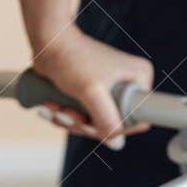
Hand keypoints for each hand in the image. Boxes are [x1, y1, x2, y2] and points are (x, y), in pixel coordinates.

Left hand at [30, 27, 153, 146]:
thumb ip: (106, 118)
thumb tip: (117, 143)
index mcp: (138, 78)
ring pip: (95, 123)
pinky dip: (67, 116)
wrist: (47, 42)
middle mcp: (128, 84)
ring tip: (57, 107)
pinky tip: (52, 106)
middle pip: (113, 124)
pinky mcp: (92, 94)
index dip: (114, 127)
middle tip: (68, 113)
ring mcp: (109, 90)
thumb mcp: (91, 90)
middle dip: (85, 124)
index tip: (91, 122)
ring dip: (71, 121)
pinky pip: (84, 117)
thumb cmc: (71, 57)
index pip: (138, 118)